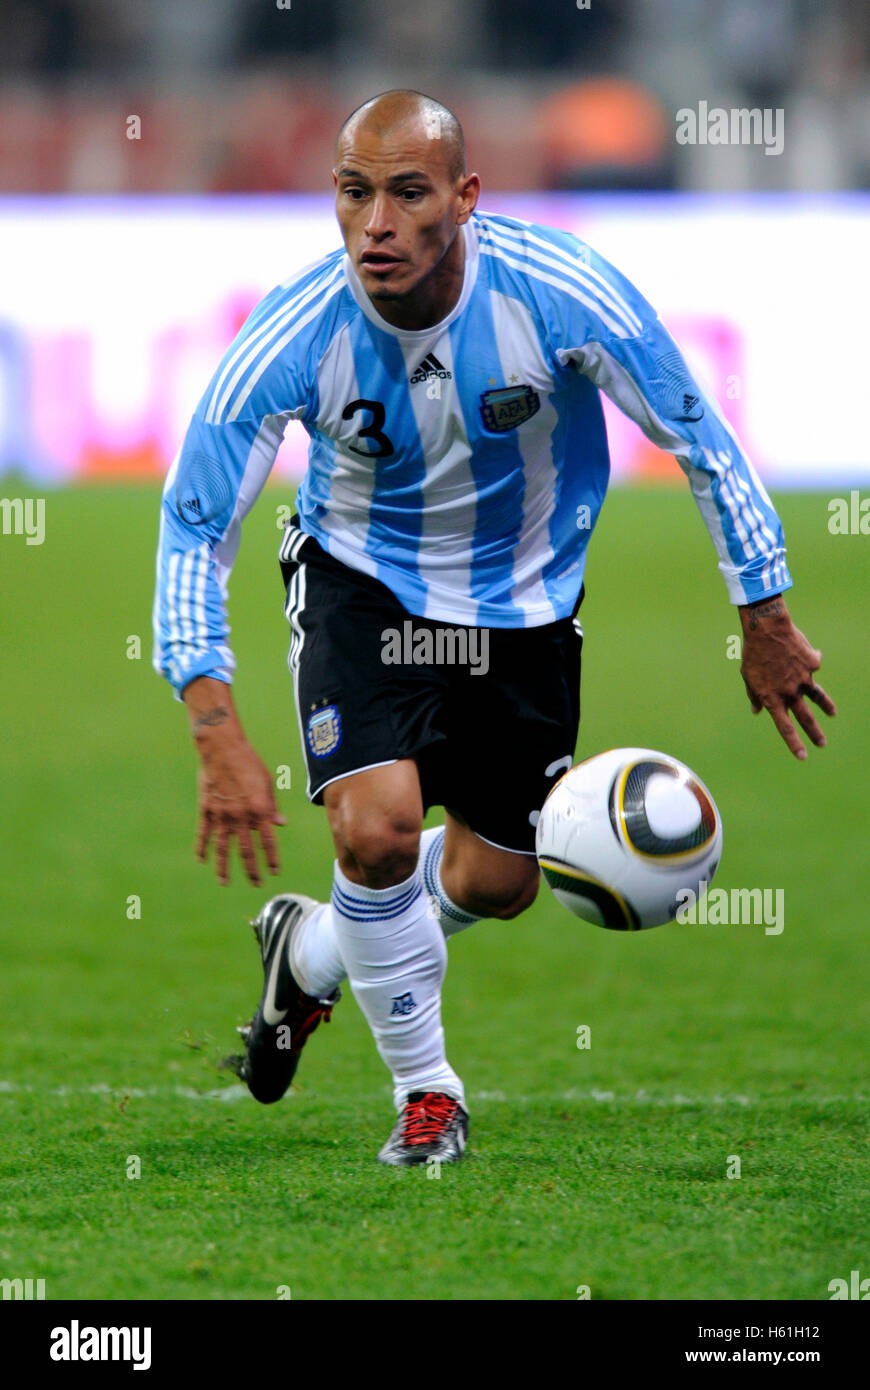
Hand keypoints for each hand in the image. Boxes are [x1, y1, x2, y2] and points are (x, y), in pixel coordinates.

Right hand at [195, 735, 284, 885]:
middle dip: (252, 870)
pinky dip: (202, 847)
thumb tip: (281, 825)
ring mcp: (222, 814)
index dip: (272, 859)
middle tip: (257, 883)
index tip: (275, 872)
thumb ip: (272, 806)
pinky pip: (203, 833)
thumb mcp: (267, 783)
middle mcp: (241, 816)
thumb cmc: (249, 763)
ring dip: (224, 867)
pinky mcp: (207, 809)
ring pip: (223, 848)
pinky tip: (202, 860)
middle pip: (247, 850)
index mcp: (260, 809)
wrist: (222, 749)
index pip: (269, 841)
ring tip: (225, 882)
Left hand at [738, 596, 836, 759]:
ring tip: (832, 714)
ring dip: (826, 706)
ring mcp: (803, 679)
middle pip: (805, 718)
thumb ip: (754, 696)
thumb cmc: (753, 653)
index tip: (803, 756)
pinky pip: (812, 666)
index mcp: (772, 698)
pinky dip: (808, 661)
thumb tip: (756, 712)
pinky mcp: (812, 664)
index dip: (794, 743)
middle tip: (822, 744)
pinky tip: (802, 653)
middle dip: (815, 734)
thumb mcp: (749, 677)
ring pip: (818, 697)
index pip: (785, 727)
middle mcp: (790, 692)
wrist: (766, 629)